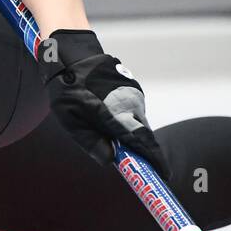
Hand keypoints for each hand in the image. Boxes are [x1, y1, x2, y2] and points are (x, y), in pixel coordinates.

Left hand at [38, 28, 171, 179]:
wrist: (71, 54)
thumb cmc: (67, 88)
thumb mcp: (70, 120)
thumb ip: (91, 142)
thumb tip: (111, 161)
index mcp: (116, 114)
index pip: (143, 143)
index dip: (155, 161)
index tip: (164, 176)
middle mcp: (131, 104)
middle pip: (143, 136)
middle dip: (142, 152)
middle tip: (136, 165)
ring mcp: (134, 94)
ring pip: (138, 123)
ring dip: (129, 134)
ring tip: (107, 132)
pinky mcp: (132, 88)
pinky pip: (133, 111)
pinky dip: (126, 120)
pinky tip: (106, 116)